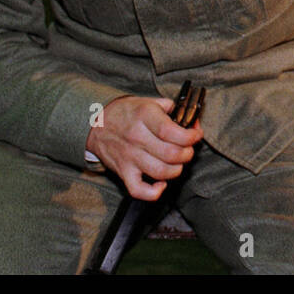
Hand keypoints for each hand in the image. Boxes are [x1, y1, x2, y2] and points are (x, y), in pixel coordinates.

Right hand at [86, 95, 203, 200]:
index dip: (190, 137)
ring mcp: (129, 156)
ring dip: (176, 170)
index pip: (171, 132)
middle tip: (188, 149)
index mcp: (145, 116)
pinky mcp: (123, 172)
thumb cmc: (126, 113)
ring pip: (161, 172)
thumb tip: (191, 119)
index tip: (196, 135)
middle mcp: (137, 137)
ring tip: (177, 162)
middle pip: (171, 154)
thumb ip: (170, 107)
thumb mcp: (148, 101)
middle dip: (187, 154)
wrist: (96, 123)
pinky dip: (153, 192)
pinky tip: (162, 183)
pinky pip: (138, 190)